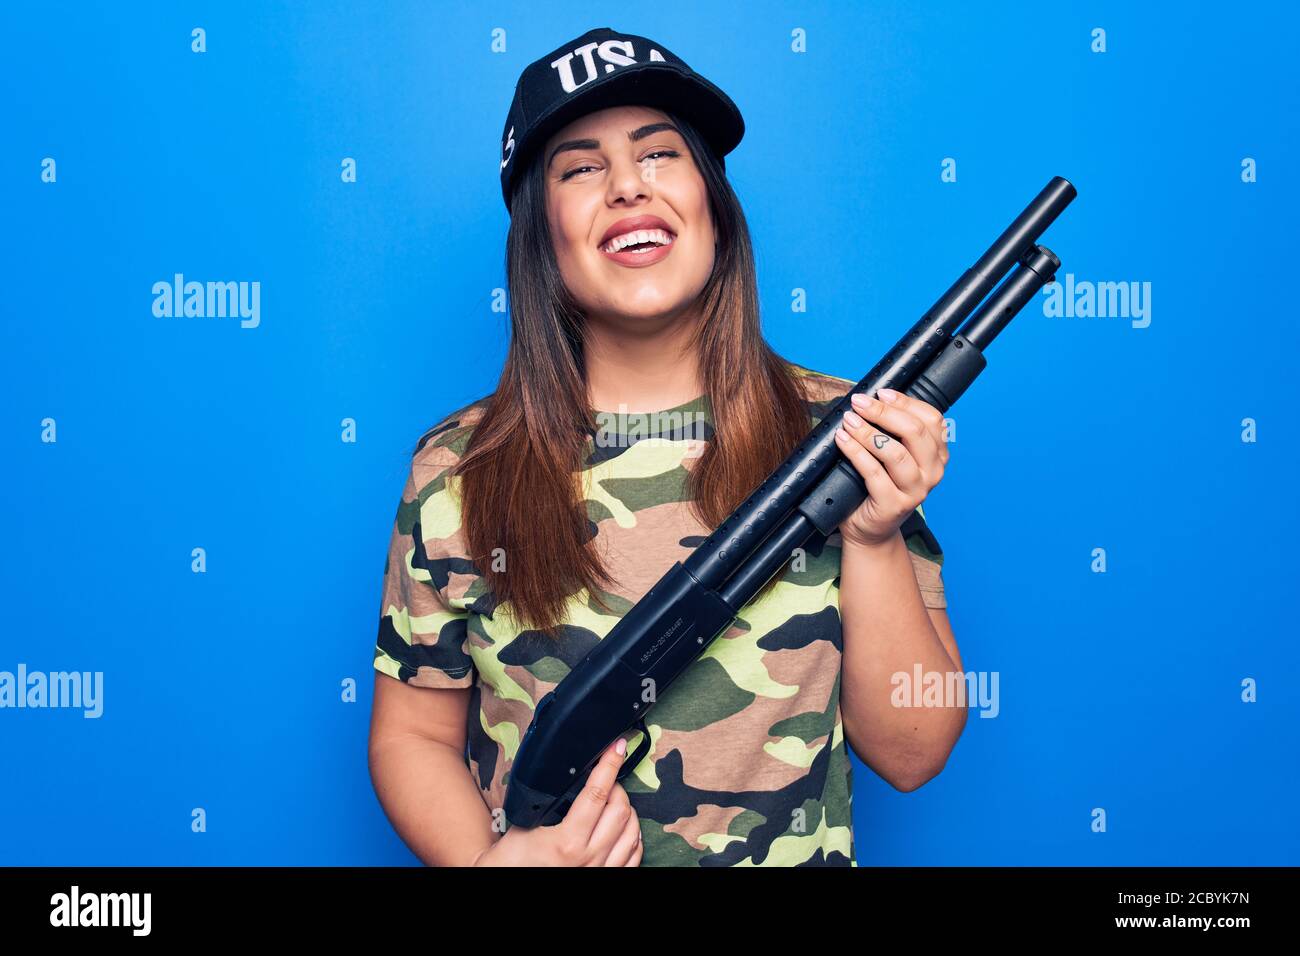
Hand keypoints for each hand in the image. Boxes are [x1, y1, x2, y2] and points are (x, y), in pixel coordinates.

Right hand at [471, 737, 642, 866]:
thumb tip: (567, 779)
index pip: (597, 793)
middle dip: (617, 787)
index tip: (617, 748)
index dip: (609, 765)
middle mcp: (589, 858)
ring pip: (633, 832)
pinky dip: (633, 836)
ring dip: (627, 811)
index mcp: (567, 842)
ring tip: (615, 801)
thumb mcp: (523, 826)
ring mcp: (601, 871)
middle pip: (621, 810)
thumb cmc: (511, 861)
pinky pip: (634, 855)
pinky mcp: (607, 879)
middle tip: (606, 780)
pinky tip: (624, 827)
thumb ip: (546, 803)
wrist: (504, 885)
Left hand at [832, 387, 948, 548]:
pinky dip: (856, 452)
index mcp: (937, 454)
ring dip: (868, 432)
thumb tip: (869, 399)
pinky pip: (874, 473)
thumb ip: (891, 431)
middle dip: (884, 413)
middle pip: (915, 432)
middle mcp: (932, 472)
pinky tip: (843, 440)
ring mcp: (916, 490)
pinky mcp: (895, 505)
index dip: (906, 402)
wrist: (870, 528)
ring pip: (895, 452)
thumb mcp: (891, 455)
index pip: (932, 419)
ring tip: (848, 420)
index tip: (881, 392)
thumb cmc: (877, 486)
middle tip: (859, 402)